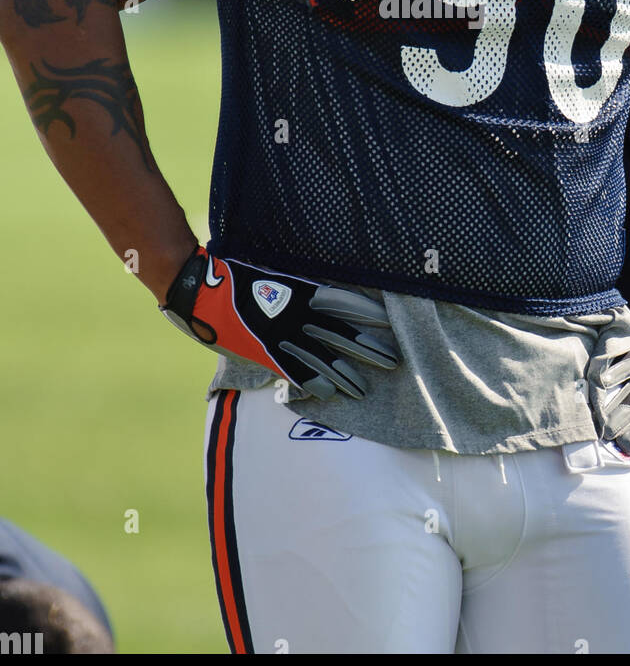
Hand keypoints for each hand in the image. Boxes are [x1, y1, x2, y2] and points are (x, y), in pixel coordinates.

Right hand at [161, 247, 399, 398]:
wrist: (199, 289)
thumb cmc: (234, 273)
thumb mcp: (272, 271)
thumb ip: (296, 283)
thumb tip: (320, 289)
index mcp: (299, 292)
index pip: (343, 303)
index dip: (366, 313)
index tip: (388, 320)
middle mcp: (294, 316)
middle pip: (340, 335)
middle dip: (368, 349)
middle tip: (394, 360)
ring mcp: (279, 337)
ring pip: (321, 359)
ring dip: (345, 374)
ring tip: (366, 388)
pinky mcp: (263, 354)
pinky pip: (294, 372)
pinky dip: (313, 383)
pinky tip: (330, 394)